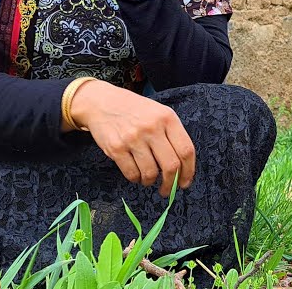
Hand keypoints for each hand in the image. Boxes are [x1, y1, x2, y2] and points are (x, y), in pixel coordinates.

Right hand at [71, 79, 195, 197]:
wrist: (102, 102)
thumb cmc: (135, 110)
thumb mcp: (159, 113)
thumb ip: (171, 135)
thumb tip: (182, 168)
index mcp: (167, 118)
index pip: (186, 150)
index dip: (188, 171)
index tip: (184, 182)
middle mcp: (152, 127)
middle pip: (171, 166)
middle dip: (171, 184)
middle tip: (167, 190)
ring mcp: (133, 138)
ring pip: (150, 173)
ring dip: (150, 182)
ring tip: (148, 179)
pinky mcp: (116, 148)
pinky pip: (131, 174)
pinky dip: (136, 179)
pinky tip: (136, 174)